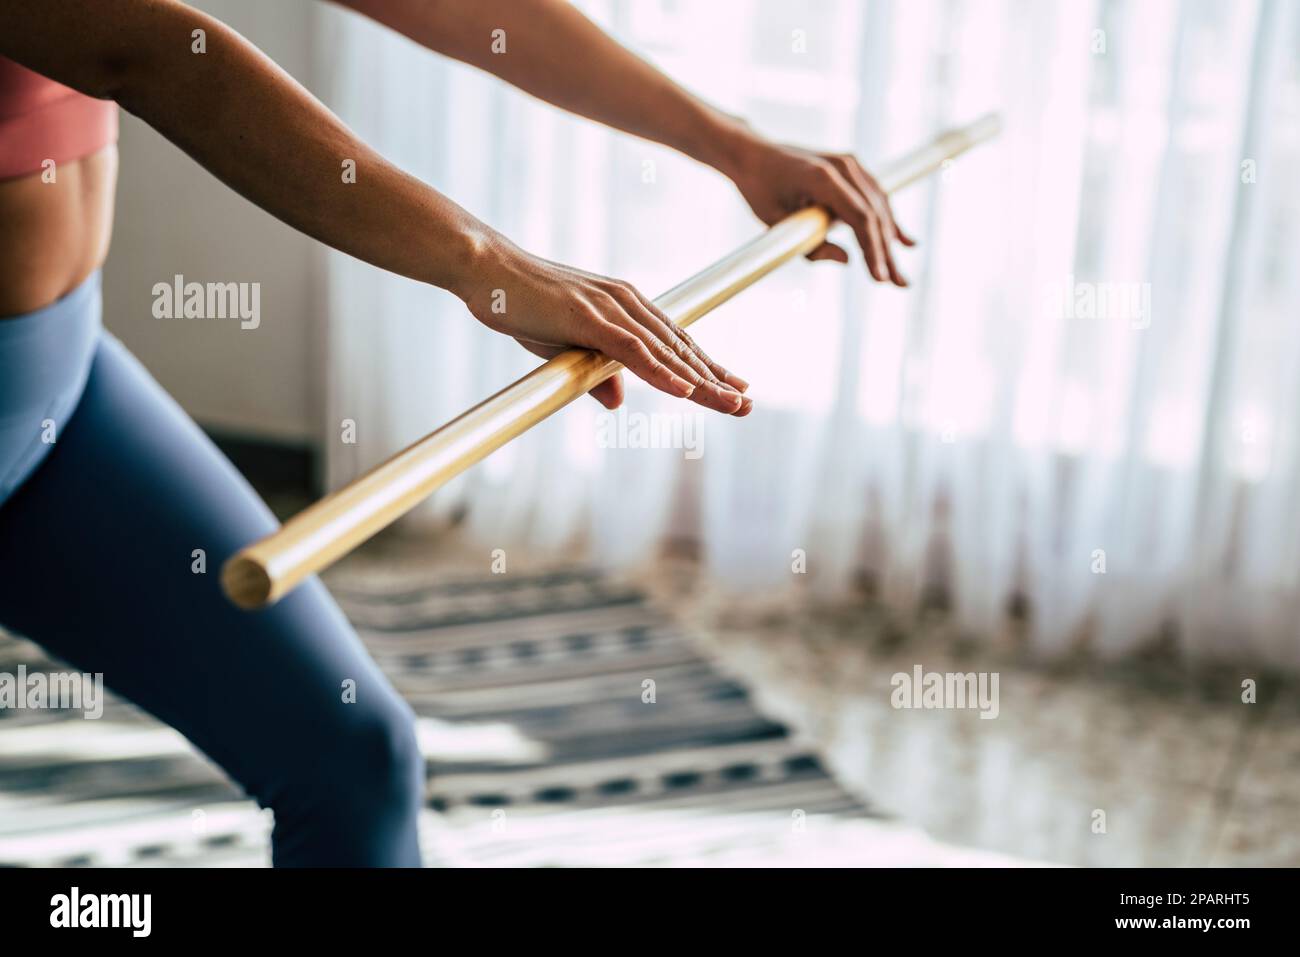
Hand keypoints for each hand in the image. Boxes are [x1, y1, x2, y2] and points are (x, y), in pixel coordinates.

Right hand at [456, 235, 750, 413]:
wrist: (483, 268)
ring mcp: (610, 308)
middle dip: (716, 378)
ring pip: (665, 352)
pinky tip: (684, 391)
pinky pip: (632, 349)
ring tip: (732, 404)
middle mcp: (627, 303)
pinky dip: (660, 371)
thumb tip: (617, 402)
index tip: (736, 387)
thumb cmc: (519, 304)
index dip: (706, 367)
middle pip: (680, 348)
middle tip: (748, 405)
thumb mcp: (561, 347)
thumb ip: (592, 372)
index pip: (675, 343)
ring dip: (700, 381)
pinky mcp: (588, 317)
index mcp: (624, 307)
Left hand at [723, 135, 915, 285]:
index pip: (860, 217)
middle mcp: (844, 167)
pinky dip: (888, 222)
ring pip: (880, 208)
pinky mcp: (852, 170)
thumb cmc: (760, 189)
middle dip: (887, 253)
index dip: (873, 250)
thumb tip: (846, 261)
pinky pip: (875, 199)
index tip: (880, 278)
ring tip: (899, 276)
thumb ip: (810, 244)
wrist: (754, 155)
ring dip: (891, 242)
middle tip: (900, 285)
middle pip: (875, 215)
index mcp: (824, 178)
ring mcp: (851, 165)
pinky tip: (906, 243)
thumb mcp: (775, 223)